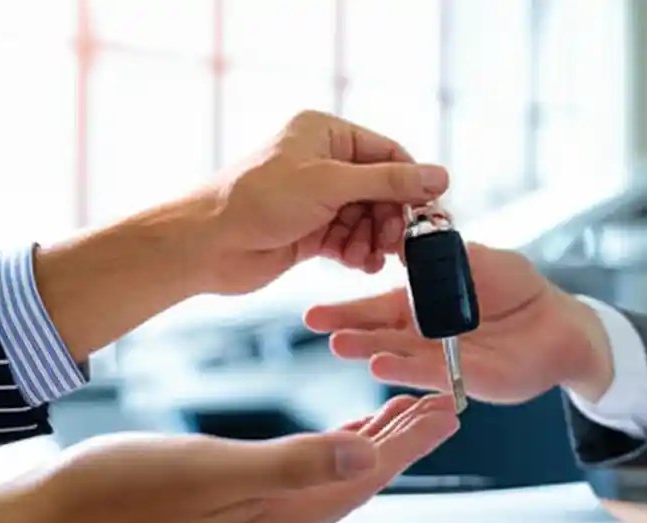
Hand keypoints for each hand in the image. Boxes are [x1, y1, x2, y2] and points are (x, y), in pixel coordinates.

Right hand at [0, 395, 458, 522]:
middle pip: (351, 481)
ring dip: (362, 445)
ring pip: (323, 481)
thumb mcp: (210, 470)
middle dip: (398, 441)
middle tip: (440, 402)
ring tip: (397, 410)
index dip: (408, 441)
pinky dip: (317, 454)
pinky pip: (291, 482)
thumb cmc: (116, 494)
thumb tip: (364, 453)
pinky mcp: (218, 516)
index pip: (361, 477)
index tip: (451, 408)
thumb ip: (292, 465)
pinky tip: (323, 435)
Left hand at [32, 110, 448, 359]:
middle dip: (392, 217)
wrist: (207, 245)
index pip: (387, 152)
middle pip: (380, 189)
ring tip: (374, 257)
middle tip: (400, 244)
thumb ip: (388, 182)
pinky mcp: (310, 231)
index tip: (431, 211)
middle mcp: (322, 162)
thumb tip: (439, 176)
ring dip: (376, 239)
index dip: (411, 183)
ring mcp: (316, 198)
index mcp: (325, 134)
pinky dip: (358, 253)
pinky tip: (361, 265)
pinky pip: (349, 239)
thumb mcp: (330, 185)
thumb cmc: (258, 201)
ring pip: (367, 218)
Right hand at [304, 243, 615, 404]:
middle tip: (318, 328)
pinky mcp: (462, 377)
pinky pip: (431, 372)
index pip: (377, 306)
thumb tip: (408, 238)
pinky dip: (405, 368)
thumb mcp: (480, 259)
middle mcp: (424, 334)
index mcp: (421, 303)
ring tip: (341, 346)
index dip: (346, 310)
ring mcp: (440, 357)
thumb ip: (445, 255)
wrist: (558, 322)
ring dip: (370, 350)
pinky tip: (379, 364)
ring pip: (400, 354)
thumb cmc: (518, 287)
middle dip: (348, 330)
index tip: (313, 312)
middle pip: (380, 333)